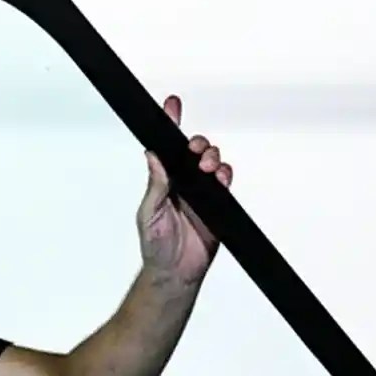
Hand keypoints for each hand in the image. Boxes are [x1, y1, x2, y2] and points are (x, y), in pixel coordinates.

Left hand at [135, 95, 233, 284]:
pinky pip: (225, 184)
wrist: (175, 272)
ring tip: (207, 165)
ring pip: (213, 163)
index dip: (170, 125)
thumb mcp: (149, 213)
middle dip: (198, 143)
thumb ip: (155, 185)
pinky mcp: (217, 205)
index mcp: (163, 181)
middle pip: (195, 151)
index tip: (172, 104)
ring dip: (212, 157)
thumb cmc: (156, 245)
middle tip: (196, 149)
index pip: (167, 148)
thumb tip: (152, 156)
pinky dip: (226, 176)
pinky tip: (221, 177)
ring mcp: (201, 193)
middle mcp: (183, 183)